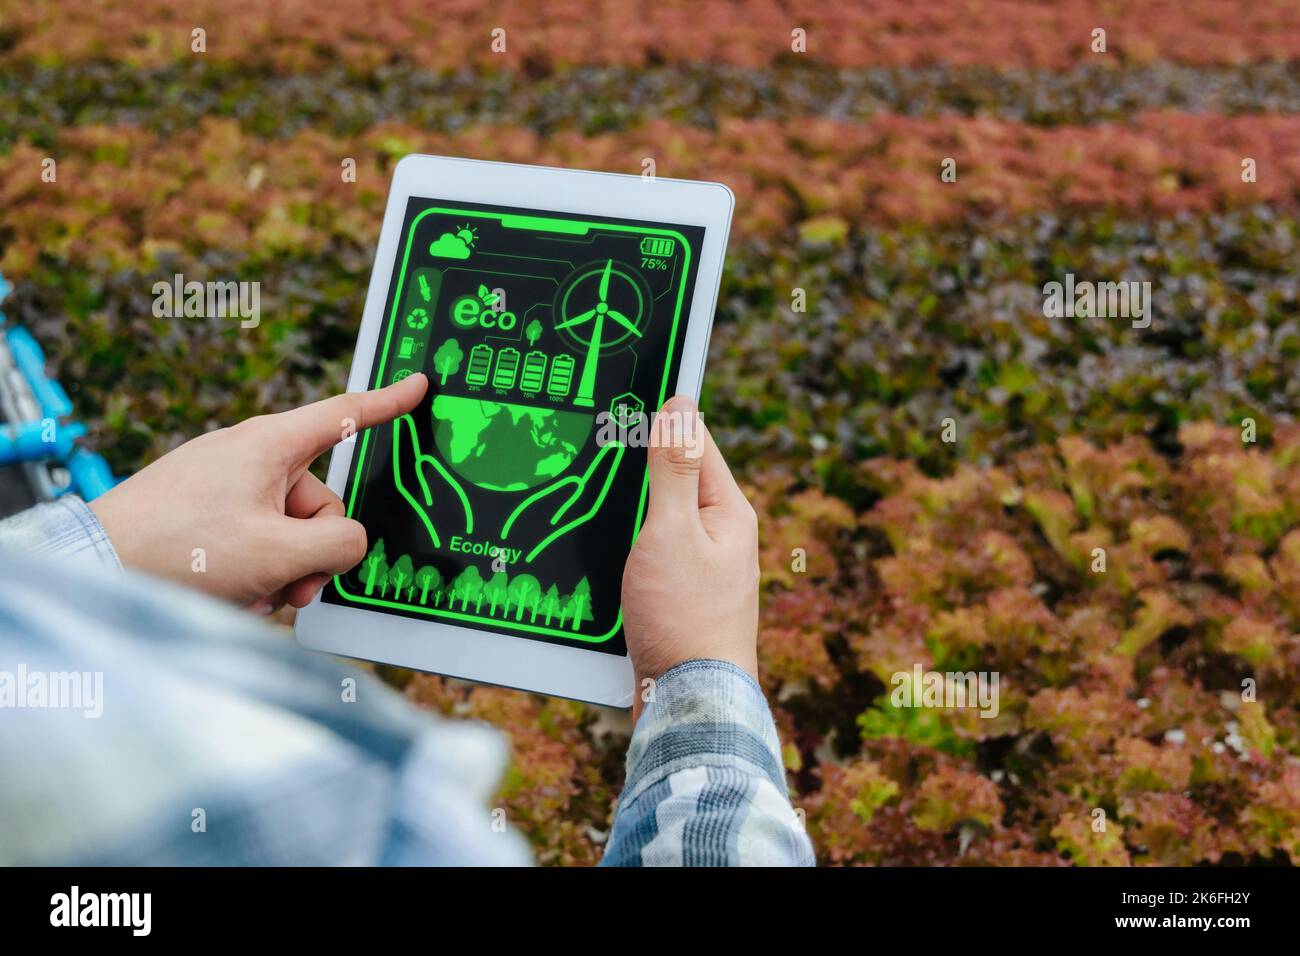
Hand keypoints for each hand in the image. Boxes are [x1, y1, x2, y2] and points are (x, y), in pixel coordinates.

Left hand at [90, 374, 428, 610]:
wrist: (97, 570)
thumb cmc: (180, 551)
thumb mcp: (279, 552)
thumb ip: (339, 543)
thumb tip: (350, 544)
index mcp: (269, 445)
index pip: (345, 415)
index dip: (389, 401)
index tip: (417, 385)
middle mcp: (248, 458)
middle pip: (321, 502)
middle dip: (315, 552)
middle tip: (291, 587)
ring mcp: (224, 486)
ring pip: (289, 530)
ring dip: (283, 570)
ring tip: (250, 594)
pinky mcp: (204, 513)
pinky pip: (255, 540)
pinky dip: (255, 571)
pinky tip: (231, 593)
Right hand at [621, 395, 759, 719]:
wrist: (688, 703)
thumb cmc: (683, 618)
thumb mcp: (672, 531)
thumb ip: (674, 469)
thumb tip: (681, 404)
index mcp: (729, 511)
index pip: (695, 442)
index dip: (660, 418)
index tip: (623, 399)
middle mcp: (724, 537)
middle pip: (676, 480)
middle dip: (639, 466)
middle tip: (595, 444)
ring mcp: (705, 570)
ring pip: (661, 520)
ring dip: (630, 510)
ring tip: (590, 492)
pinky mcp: (682, 599)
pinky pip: (654, 555)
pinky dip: (630, 545)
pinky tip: (603, 549)